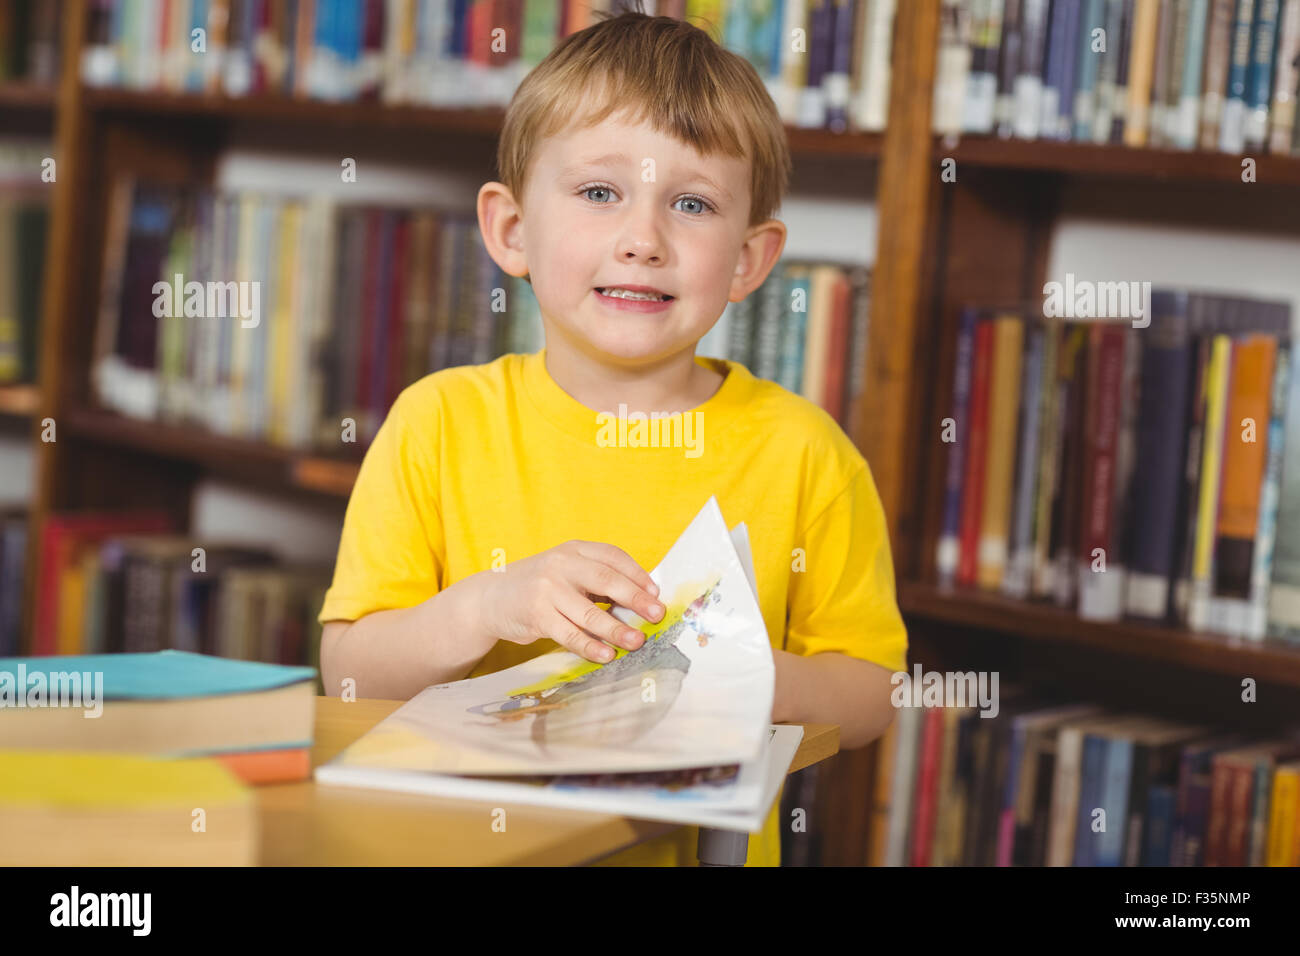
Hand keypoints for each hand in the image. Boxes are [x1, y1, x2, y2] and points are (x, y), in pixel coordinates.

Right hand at [475, 540, 665, 662]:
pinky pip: (570, 634)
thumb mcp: (564, 571)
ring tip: (637, 641)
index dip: (637, 574)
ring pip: (589, 613)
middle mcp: (561, 565)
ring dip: (617, 629)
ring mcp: (547, 589)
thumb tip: (639, 600)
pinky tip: (607, 655)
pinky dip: (590, 646)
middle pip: (606, 580)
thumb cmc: (537, 587)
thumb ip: (594, 579)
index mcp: (573, 550)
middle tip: (656, 615)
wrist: (489, 598)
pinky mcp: (536, 615)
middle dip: (636, 599)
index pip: (612, 557)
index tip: (655, 593)